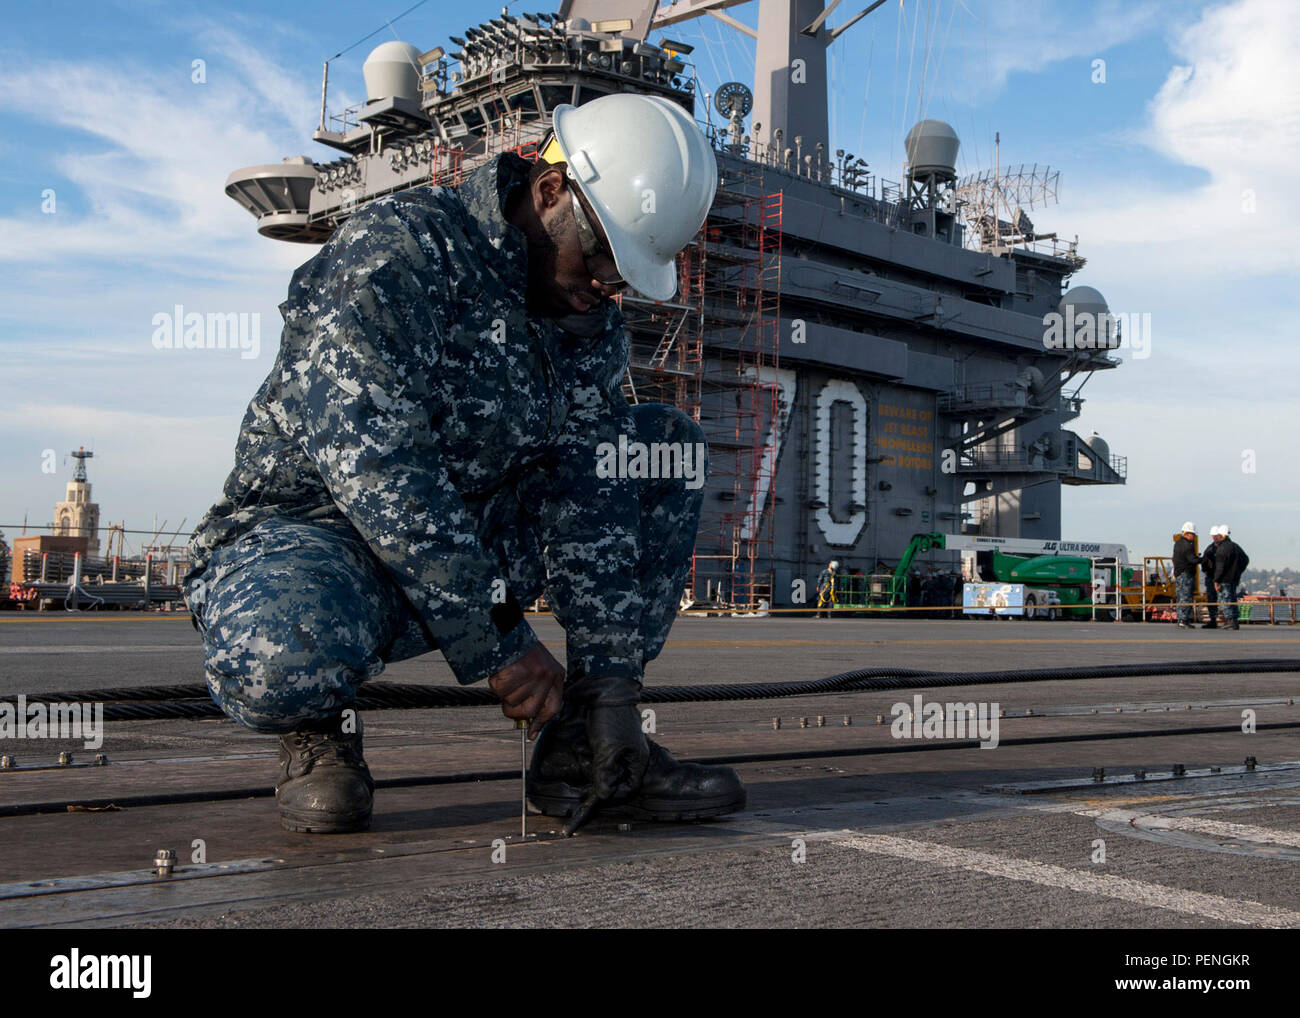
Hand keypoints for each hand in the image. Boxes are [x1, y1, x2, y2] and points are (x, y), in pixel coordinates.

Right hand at [487, 644, 564, 737]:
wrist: (509, 627)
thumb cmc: (520, 651)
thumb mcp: (536, 669)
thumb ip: (535, 692)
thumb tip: (527, 723)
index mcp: (557, 676)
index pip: (553, 707)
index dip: (541, 723)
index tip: (530, 735)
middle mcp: (549, 676)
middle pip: (531, 710)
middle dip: (514, 710)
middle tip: (506, 700)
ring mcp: (535, 673)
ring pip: (512, 701)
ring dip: (503, 693)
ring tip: (505, 674)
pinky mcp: (520, 670)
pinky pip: (501, 690)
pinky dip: (495, 683)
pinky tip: (499, 670)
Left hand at [564, 702, 648, 835]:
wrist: (603, 689)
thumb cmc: (611, 719)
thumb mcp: (607, 750)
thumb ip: (605, 775)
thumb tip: (603, 796)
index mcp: (637, 760)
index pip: (628, 788)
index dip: (613, 794)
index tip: (595, 798)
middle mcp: (629, 755)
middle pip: (614, 779)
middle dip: (598, 776)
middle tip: (585, 771)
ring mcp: (618, 747)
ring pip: (603, 767)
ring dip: (590, 763)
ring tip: (582, 751)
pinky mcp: (606, 740)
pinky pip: (596, 755)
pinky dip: (587, 753)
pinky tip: (581, 746)